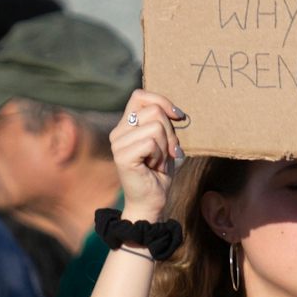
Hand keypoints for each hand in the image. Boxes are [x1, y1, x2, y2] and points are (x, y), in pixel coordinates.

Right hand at [109, 91, 186, 221]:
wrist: (151, 200)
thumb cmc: (159, 172)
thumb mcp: (166, 142)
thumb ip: (165, 123)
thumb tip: (176, 112)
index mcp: (126, 124)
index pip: (140, 96)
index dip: (162, 101)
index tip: (178, 116)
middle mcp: (118, 131)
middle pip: (155, 111)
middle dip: (170, 132)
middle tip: (166, 153)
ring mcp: (118, 143)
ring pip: (156, 127)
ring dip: (166, 147)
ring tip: (158, 161)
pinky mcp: (122, 156)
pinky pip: (152, 143)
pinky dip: (161, 156)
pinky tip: (154, 167)